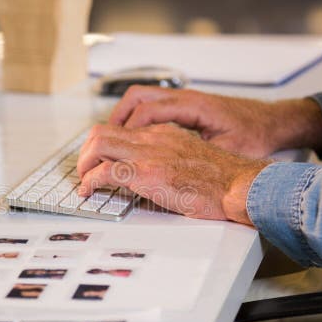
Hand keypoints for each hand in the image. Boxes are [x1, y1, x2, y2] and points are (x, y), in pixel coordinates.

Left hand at [76, 123, 269, 223]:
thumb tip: (155, 173)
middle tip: (84, 170)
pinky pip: (105, 171)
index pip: (121, 129)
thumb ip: (169, 158)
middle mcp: (152, 139)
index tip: (98, 160)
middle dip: (85, 152)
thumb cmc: (222, 179)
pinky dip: (89, 181)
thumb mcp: (191, 158)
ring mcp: (148, 155)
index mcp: (163, 134)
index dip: (103, 144)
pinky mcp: (147, 174)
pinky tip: (88, 192)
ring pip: (98, 144)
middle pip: (102, 132)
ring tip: (83, 181)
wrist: (238, 184)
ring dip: (83, 164)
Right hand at [109, 85, 321, 156]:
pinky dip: (135, 121)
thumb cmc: (255, 135)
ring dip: (122, 119)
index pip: (146, 110)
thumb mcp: (225, 151)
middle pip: (136, 98)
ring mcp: (184, 101)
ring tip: (109, 143)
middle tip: (98, 148)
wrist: (273, 126)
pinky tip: (132, 140)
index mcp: (192, 106)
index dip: (125, 131)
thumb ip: (191, 159)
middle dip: (113, 121)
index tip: (112, 152)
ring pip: (141, 100)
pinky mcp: (185, 109)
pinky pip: (151, 108)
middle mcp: (185, 99)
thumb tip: (164, 171)